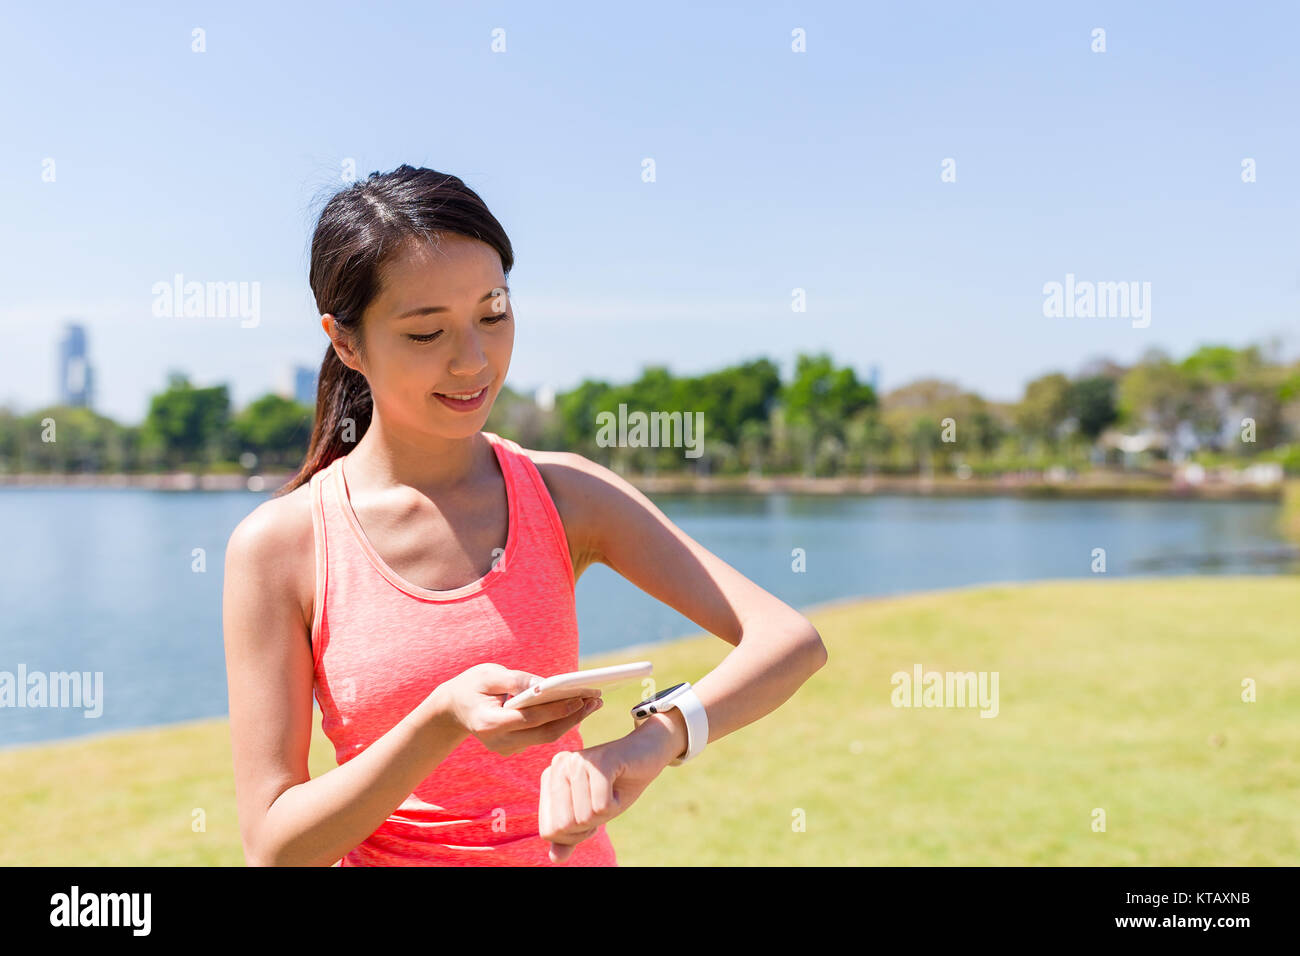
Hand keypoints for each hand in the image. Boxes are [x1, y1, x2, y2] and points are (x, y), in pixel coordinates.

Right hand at [436, 663, 601, 756]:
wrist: (453, 709)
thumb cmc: (471, 686)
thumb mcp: (488, 674)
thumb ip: (515, 679)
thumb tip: (544, 683)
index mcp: (489, 723)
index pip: (530, 718)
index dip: (557, 710)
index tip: (581, 698)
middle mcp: (499, 742)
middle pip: (544, 732)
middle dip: (573, 717)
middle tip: (596, 701)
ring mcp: (506, 749)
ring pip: (545, 737)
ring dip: (570, 720)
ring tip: (593, 703)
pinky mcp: (513, 748)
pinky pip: (540, 736)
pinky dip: (558, 723)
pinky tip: (576, 709)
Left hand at [538, 724, 674, 862]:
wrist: (647, 752)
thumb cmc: (617, 784)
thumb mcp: (592, 814)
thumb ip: (571, 834)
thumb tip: (555, 858)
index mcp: (550, 777)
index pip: (549, 830)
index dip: (574, 834)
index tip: (590, 812)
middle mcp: (558, 766)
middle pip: (563, 826)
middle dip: (589, 825)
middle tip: (602, 801)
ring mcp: (577, 761)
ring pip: (584, 817)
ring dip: (605, 813)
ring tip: (611, 789)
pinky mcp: (599, 761)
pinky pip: (602, 807)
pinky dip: (616, 804)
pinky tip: (619, 783)